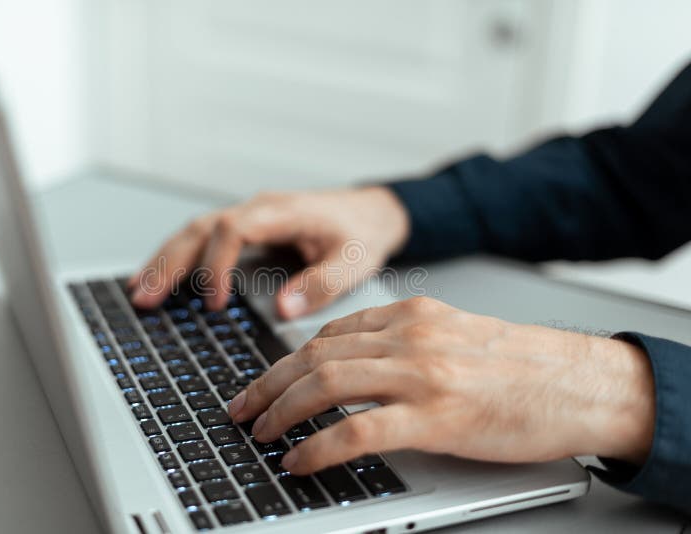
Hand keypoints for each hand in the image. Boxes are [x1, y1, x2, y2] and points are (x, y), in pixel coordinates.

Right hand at [128, 187, 409, 317]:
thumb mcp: (353, 262)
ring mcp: (250, 217)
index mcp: (282, 212)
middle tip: (145, 297)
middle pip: (201, 228)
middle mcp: (259, 209)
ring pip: (195, 231)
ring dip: (165, 260)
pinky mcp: (247, 229)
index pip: (232, 229)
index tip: (215, 302)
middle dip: (170, 263)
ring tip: (139, 291)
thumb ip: (321, 285)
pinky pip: (204, 239)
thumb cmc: (362, 233)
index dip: (217, 264)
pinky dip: (179, 258)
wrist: (372, 212)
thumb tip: (284, 309)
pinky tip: (159, 278)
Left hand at [228, 297, 655, 473]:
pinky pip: (359, 429)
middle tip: (242, 408)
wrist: (580, 384)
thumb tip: (352, 364)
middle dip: (268, 384)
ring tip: (259, 434)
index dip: (287, 360)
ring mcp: (422, 374)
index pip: (330, 333)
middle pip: (315, 356)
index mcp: (412, 315)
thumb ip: (404, 342)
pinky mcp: (436, 416)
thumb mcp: (454, 336)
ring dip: (282, 411)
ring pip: (326, 384)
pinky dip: (319, 446)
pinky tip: (300, 460)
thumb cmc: (520, 367)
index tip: (267, 381)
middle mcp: (410, 337)